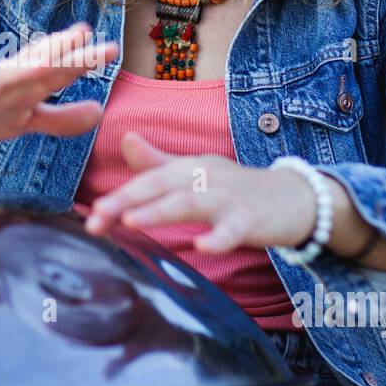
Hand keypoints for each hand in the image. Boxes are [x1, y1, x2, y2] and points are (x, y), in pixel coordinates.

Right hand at [0, 21, 119, 144]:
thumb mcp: (24, 120)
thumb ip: (62, 119)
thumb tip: (100, 113)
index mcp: (26, 90)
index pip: (58, 74)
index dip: (82, 61)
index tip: (110, 49)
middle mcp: (8, 86)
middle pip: (38, 69)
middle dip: (63, 54)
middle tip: (87, 34)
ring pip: (6, 78)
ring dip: (26, 68)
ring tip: (48, 60)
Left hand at [82, 132, 317, 251]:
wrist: (295, 197)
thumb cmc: (237, 187)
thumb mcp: (196, 171)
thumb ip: (158, 162)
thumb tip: (124, 139)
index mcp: (187, 169)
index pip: (146, 181)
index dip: (117, 196)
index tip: (90, 216)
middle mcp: (203, 177)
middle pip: (160, 187)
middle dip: (126, 201)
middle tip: (96, 218)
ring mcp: (228, 197)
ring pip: (190, 203)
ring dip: (160, 211)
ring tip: (131, 222)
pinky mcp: (252, 218)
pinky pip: (234, 229)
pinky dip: (219, 237)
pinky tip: (202, 247)